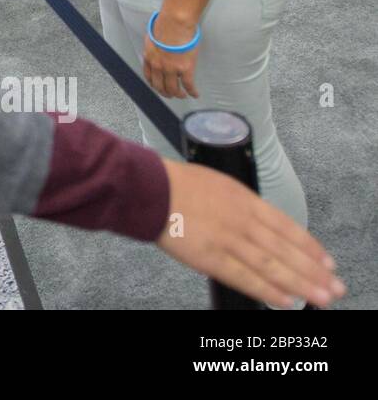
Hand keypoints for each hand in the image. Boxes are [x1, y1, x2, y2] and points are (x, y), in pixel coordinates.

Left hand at [143, 9, 199, 97]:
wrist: (174, 24)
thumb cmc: (165, 25)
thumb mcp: (153, 36)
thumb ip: (154, 45)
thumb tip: (158, 45)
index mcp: (150, 57)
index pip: (149, 76)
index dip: (154, 84)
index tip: (158, 86)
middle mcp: (158, 66)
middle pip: (160, 86)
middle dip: (165, 92)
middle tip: (170, 94)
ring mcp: (171, 69)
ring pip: (173, 89)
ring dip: (178, 94)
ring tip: (182, 95)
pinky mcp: (185, 69)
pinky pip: (188, 85)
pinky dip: (192, 92)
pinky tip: (195, 94)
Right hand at [157, 160, 344, 307]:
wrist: (149, 187)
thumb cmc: (177, 183)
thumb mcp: (218, 183)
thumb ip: (240, 204)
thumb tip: (258, 223)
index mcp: (245, 200)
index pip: (287, 227)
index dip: (309, 246)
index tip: (327, 262)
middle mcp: (243, 221)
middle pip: (285, 250)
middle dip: (313, 271)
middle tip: (334, 288)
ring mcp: (228, 240)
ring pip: (272, 266)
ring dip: (300, 284)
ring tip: (320, 298)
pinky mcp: (210, 257)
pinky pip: (244, 277)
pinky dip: (267, 290)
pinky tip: (285, 300)